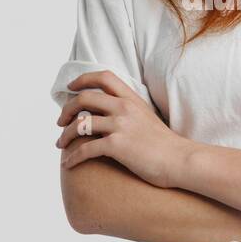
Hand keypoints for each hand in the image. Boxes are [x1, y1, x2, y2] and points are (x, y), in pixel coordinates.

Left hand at [55, 70, 189, 187]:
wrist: (180, 161)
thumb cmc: (166, 145)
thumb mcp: (148, 118)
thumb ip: (130, 111)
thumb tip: (109, 114)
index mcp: (132, 99)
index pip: (103, 77)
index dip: (83, 79)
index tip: (70, 88)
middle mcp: (124, 108)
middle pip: (84, 98)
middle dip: (66, 109)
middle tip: (60, 121)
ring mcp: (120, 126)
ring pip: (80, 124)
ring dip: (65, 135)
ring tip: (60, 144)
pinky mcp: (117, 146)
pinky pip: (85, 149)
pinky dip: (72, 157)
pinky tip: (68, 164)